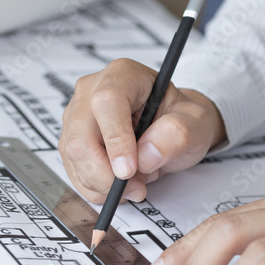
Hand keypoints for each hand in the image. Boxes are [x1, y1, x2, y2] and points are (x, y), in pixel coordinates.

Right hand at [59, 58, 226, 203]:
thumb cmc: (179, 119)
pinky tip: (119, 185)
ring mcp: (76, 116)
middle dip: (105, 173)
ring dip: (103, 184)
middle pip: (80, 136)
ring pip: (74, 158)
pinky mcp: (70, 140)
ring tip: (135, 185)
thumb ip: (177, 133)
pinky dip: (95, 188)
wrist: (170, 129)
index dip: (115, 139)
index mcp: (123, 75)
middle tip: (135, 188)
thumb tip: (146, 154)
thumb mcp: (195, 122)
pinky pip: (73, 171)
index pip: (107, 102)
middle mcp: (91, 91)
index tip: (129, 170)